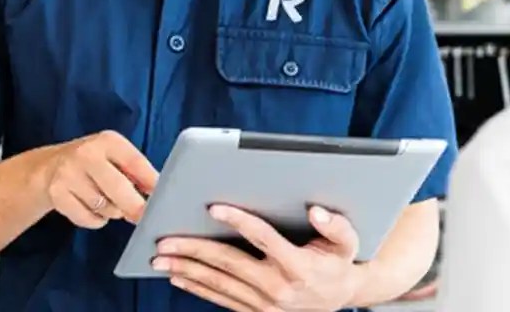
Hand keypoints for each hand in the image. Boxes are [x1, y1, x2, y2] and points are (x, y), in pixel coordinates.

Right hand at [41, 130, 158, 228]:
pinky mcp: (57, 195)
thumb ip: (137, 172)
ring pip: (104, 207)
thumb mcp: (115, 156)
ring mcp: (69, 174)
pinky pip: (87, 219)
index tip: (163, 198)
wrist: (48, 168)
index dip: (151, 182)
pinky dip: (95, 220)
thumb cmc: (93, 164)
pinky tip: (93, 209)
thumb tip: (159, 194)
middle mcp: (87, 154)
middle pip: (119, 188)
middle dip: (135, 207)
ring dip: (112, 212)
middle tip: (142, 217)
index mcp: (108, 141)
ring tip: (109, 202)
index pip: (135, 162)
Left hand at [153, 205, 361, 311]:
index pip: (262, 238)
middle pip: (228, 264)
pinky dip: (197, 287)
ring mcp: (264, 304)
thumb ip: (336, 225)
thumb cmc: (338, 262)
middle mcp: (278, 287)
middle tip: (165, 240)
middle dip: (193, 251)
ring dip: (187, 270)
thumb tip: (315, 210)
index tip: (214, 207)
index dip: (238, 221)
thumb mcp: (348, 242)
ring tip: (161, 258)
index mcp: (297, 265)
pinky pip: (221, 299)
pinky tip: (178, 275)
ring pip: (219, 284)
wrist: (339, 297)